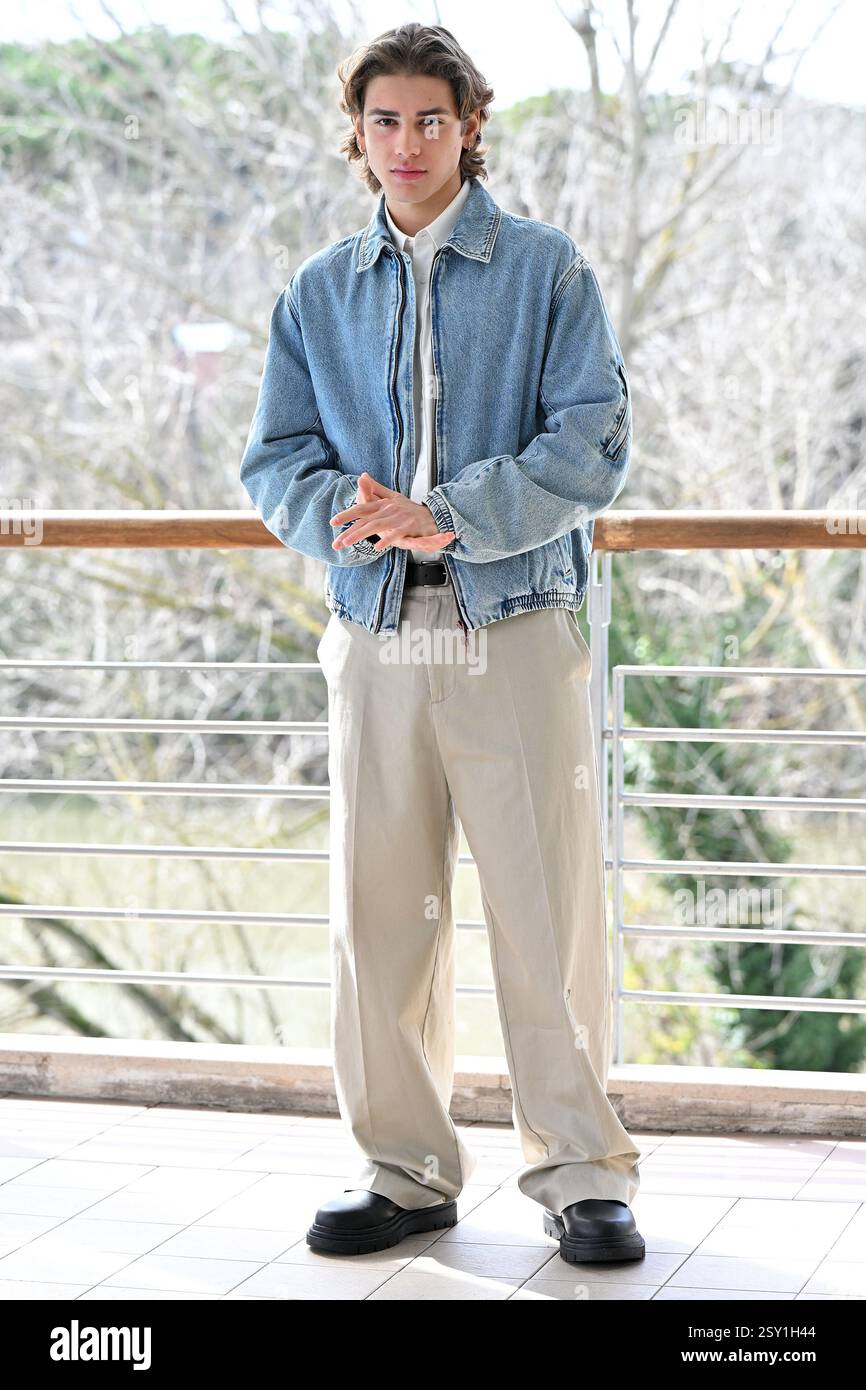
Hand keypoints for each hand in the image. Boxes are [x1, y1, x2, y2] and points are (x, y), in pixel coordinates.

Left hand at [331, 472, 455, 551]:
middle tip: (337, 542)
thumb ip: (376, 489)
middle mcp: (389, 509)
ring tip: (347, 542)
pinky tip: (377, 546)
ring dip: (360, 534)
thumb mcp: (393, 497)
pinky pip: (396, 534)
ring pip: (376, 526)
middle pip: (365, 519)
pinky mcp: (408, 526)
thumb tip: (363, 476)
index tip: (333, 522)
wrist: (434, 515)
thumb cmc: (411, 509)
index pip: (361, 508)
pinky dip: (387, 539)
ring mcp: (398, 517)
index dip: (347, 515)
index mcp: (383, 504)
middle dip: (349, 531)